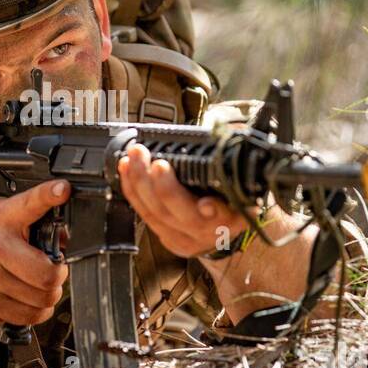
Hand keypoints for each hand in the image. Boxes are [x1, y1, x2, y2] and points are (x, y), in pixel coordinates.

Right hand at [0, 179, 70, 329]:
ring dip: (48, 295)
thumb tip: (63, 238)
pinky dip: (35, 311)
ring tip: (36, 285)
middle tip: (53, 271)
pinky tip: (24, 298)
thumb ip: (24, 223)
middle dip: (59, 275)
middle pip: (49, 272)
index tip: (63, 189)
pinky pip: (30, 315)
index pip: (29, 203)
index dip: (48, 194)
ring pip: (44, 298)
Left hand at [117, 143, 248, 257]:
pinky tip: (126, 169)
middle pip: (182, 215)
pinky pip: (144, 214)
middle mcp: (208, 231)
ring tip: (135, 157)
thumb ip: (228, 162)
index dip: (213, 211)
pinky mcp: (166, 238)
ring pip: (156, 215)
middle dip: (165, 188)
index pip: (223, 216)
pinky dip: (132, 190)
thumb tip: (221, 129)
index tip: (206, 204)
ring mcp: (185, 238)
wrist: (223, 226)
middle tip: (156, 163)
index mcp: (232, 217)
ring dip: (140, 182)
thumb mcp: (241, 180)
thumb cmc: (230, 195)